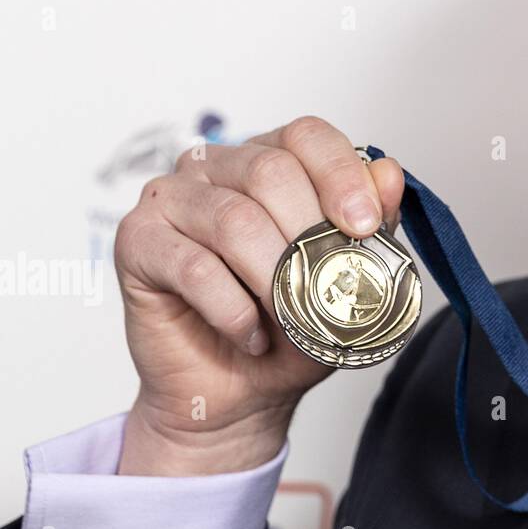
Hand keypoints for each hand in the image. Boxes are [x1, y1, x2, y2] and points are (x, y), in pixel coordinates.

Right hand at [113, 116, 404, 475]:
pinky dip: (234, 309)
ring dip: (273, 279)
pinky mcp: (137, 240)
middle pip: (270, 173)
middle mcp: (218, 166)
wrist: (239, 392)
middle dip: (309, 235)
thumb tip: (389, 173)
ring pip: (233, 221)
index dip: (341, 175)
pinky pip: (193, 266)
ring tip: (289, 318)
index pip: (307, 136)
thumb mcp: (348, 279)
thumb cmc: (292, 329)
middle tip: (324, 284)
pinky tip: (252, 334)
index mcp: (272, 158)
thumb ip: (372, 224)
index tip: (365, 226)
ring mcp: (172, 198)